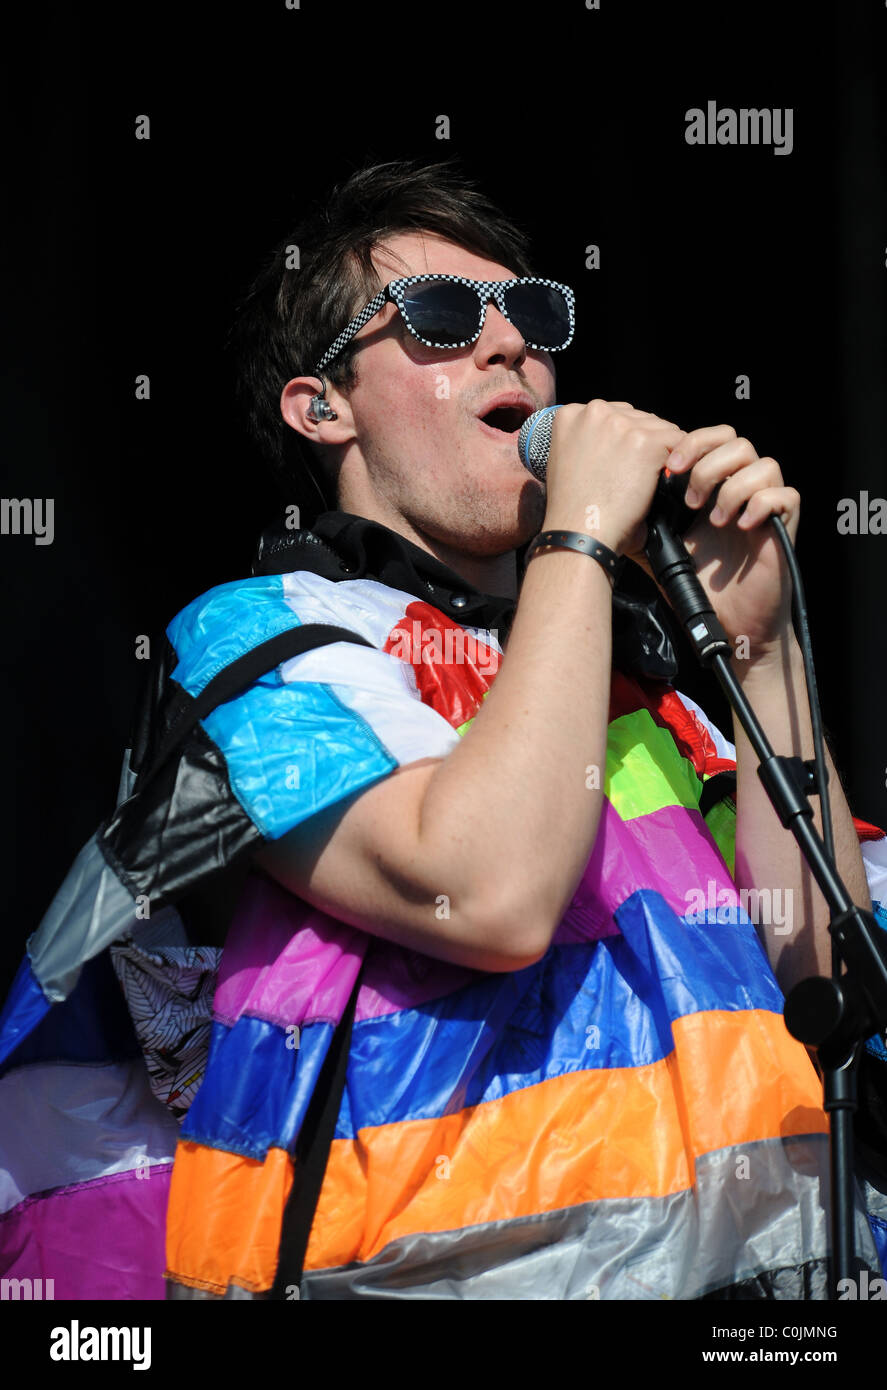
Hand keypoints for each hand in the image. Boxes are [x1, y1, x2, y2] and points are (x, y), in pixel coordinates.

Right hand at [542, 399, 685, 554]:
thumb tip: (619, 442)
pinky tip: (662, 483)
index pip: (616, 414)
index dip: (624, 440)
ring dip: (660, 454)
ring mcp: (621, 424)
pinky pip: (679, 442)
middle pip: (640, 418)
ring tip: (647, 483)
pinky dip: (678, 464)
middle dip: (644, 443)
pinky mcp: (646, 441)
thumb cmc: (574, 511)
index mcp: (572, 414)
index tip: (620, 463)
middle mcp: (595, 412)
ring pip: (661, 429)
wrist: (580, 534)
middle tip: (635, 477)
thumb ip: (588, 442)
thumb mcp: (567, 462)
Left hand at [627, 425, 800, 660]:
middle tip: (689, 497)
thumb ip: (650, 520)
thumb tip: (620, 500)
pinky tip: (739, 527)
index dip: (692, 443)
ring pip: (765, 464)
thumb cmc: (700, 585)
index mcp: (716, 487)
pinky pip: (787, 495)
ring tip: (714, 520)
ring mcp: (766, 506)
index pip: (712, 439)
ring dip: (733, 487)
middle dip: (709, 463)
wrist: (728, 620)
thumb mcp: (664, 547)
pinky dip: (760, 505)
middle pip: (738, 441)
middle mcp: (742, 490)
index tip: (668, 467)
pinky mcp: (786, 526)